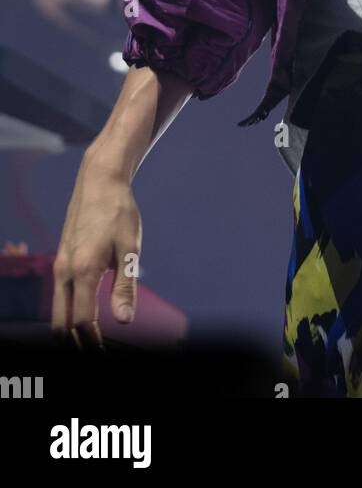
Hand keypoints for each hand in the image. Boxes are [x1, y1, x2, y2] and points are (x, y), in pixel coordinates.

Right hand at [51, 151, 142, 350]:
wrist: (99, 181)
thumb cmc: (119, 212)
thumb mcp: (130, 247)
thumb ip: (125, 287)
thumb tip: (124, 322)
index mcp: (83, 270)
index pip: (82, 321)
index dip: (92, 344)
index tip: (103, 355)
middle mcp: (65, 272)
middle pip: (61, 324)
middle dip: (75, 344)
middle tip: (94, 354)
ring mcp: (59, 266)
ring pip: (57, 311)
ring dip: (70, 330)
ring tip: (90, 343)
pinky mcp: (61, 260)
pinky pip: (60, 296)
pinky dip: (68, 313)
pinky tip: (84, 316)